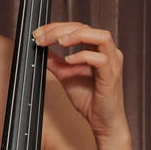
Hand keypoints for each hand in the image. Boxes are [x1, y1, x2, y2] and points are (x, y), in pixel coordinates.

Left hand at [32, 21, 127, 141]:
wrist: (102, 121)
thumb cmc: (89, 98)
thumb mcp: (66, 75)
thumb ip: (55, 61)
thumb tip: (40, 50)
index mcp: (98, 48)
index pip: (77, 28)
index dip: (56, 27)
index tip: (38, 33)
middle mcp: (108, 51)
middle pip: (86, 28)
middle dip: (60, 30)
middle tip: (41, 37)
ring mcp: (113, 62)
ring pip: (101, 36)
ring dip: (78, 36)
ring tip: (59, 42)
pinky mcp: (111, 76)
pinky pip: (100, 60)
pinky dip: (83, 57)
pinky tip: (68, 61)